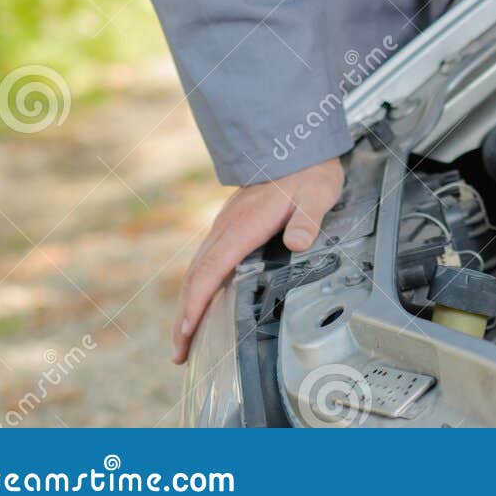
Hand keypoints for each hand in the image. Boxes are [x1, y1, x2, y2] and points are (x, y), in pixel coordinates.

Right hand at [172, 155, 343, 363]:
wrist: (296, 142)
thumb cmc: (308, 171)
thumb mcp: (317, 193)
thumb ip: (307, 219)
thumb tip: (298, 242)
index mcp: (244, 225)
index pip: (212, 269)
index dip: (197, 302)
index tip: (186, 330)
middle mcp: (228, 226)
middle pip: (196, 276)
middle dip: (184, 316)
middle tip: (178, 353)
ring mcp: (225, 224)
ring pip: (197, 268)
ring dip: (187, 304)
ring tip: (183, 337)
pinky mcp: (230, 224)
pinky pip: (205, 259)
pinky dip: (196, 285)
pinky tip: (199, 299)